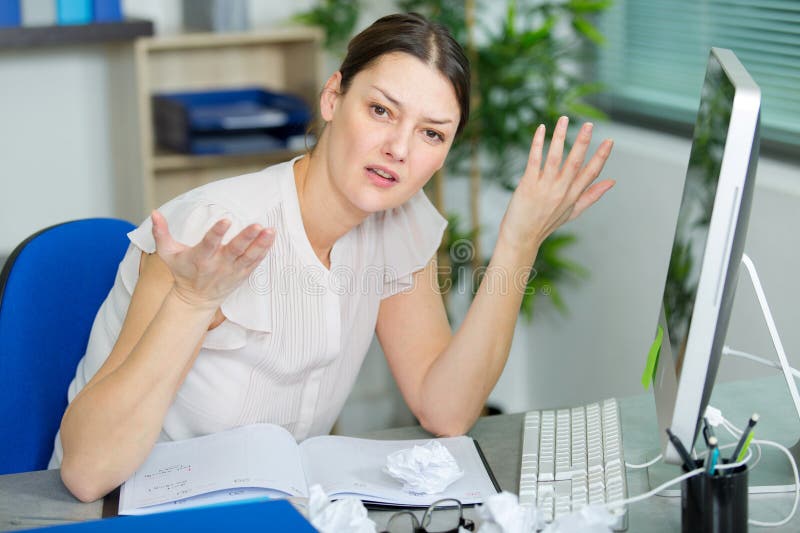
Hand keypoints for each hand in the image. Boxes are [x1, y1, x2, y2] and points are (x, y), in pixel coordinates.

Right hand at [150, 211, 275, 308]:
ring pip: (249, 257)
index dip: (217, 233)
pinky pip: (255, 263)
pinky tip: (271, 238)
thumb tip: (154, 212)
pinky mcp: (242, 275)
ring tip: (270, 231)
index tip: (226, 220)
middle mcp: (218, 266)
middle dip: (246, 238)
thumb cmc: (182, 273)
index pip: (209, 244)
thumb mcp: (167, 254)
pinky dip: (264, 251)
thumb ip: (160, 233)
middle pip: (234, 251)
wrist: (195, 300)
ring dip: (261, 244)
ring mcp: (232, 271)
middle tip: (258, 226)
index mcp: (200, 258)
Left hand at [500, 116, 614, 253]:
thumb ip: (592, 195)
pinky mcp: (528, 186)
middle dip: (583, 143)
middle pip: (575, 163)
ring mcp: (544, 188)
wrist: (522, 238)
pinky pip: (534, 161)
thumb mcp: (573, 211)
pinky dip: (538, 144)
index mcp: (573, 196)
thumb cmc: (546, 223)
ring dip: (560, 137)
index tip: (610, 141)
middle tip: (590, 124)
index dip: (601, 157)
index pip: (591, 173)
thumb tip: (612, 181)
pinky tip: (541, 129)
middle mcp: (561, 191)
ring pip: (555, 158)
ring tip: (564, 119)